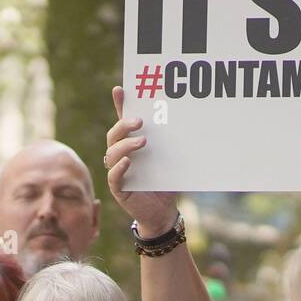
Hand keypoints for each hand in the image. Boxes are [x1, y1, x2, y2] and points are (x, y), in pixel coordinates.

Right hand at [106, 86, 178, 237]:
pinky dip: (119, 168)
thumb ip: (171, 144)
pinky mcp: (118, 189)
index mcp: (132, 145)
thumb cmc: (166, 182)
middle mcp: (122, 156)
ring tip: (142, 142)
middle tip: (141, 121)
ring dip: (126, 145)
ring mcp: (118, 171)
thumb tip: (188, 121)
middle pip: (114, 135)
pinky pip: (113, 176)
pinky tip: (128, 162)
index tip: (120, 89)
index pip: (124, 122)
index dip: (120, 106)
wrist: (164, 211)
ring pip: (112, 153)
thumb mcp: (171, 160)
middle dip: (124, 125)